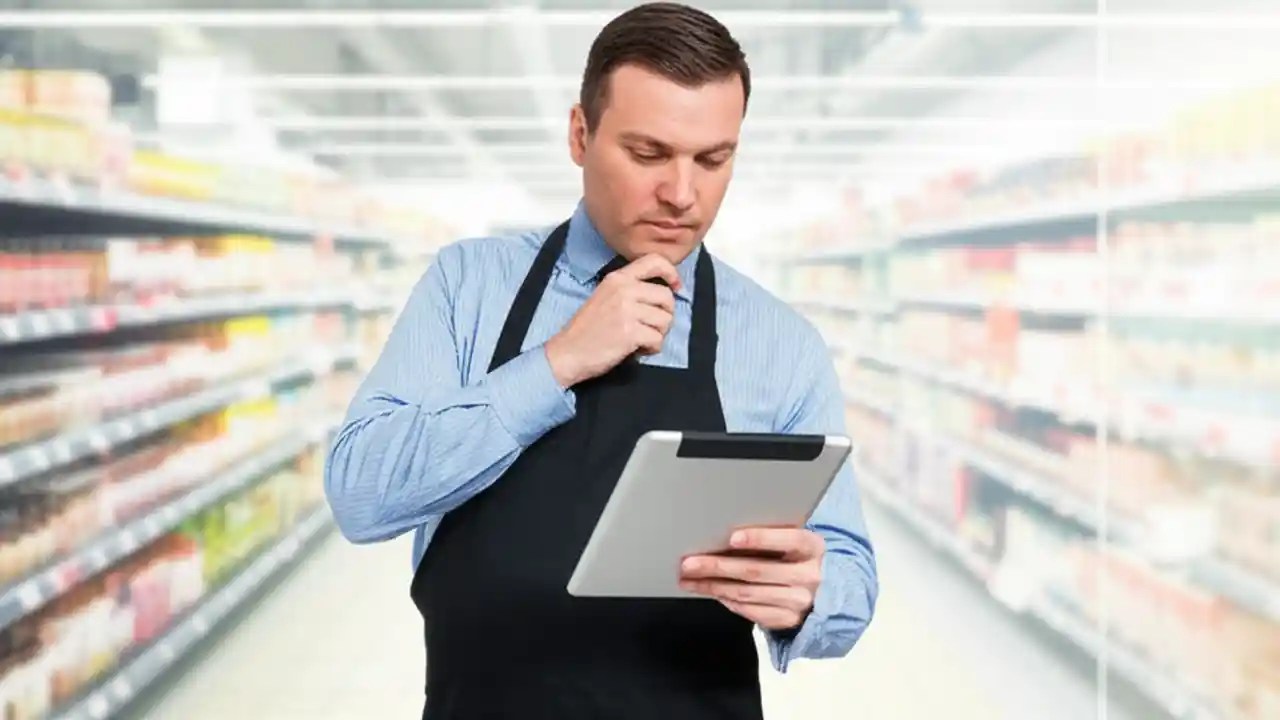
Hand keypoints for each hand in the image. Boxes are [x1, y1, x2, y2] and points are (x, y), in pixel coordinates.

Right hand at [544, 254, 681, 386]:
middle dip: (665, 315)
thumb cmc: (587, 329)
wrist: (568, 352)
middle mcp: (623, 290)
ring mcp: (627, 311)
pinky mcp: (630, 332)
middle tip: (651, 327)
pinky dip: (651, 348)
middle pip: (666, 296)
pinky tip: (637, 349)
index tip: (676, 287)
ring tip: (640, 340)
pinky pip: (657, 339)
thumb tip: (662, 294)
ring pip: (665, 320)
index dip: (672, 273)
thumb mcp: (605, 297)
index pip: (654, 261)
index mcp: (617, 278)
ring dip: (657, 334)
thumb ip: (630, 290)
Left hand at [679, 527, 824, 631]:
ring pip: (746, 593)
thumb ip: (773, 536)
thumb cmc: (800, 558)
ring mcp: (798, 602)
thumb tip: (726, 533)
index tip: (732, 538)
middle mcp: (808, 576)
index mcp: (813, 548)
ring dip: (713, 586)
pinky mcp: (787, 620)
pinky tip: (711, 591)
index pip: (789, 539)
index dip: (760, 538)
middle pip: (756, 570)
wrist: (828, 591)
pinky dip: (727, 600)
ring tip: (689, 579)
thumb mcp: (797, 542)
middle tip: (689, 563)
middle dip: (717, 566)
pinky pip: (749, 611)